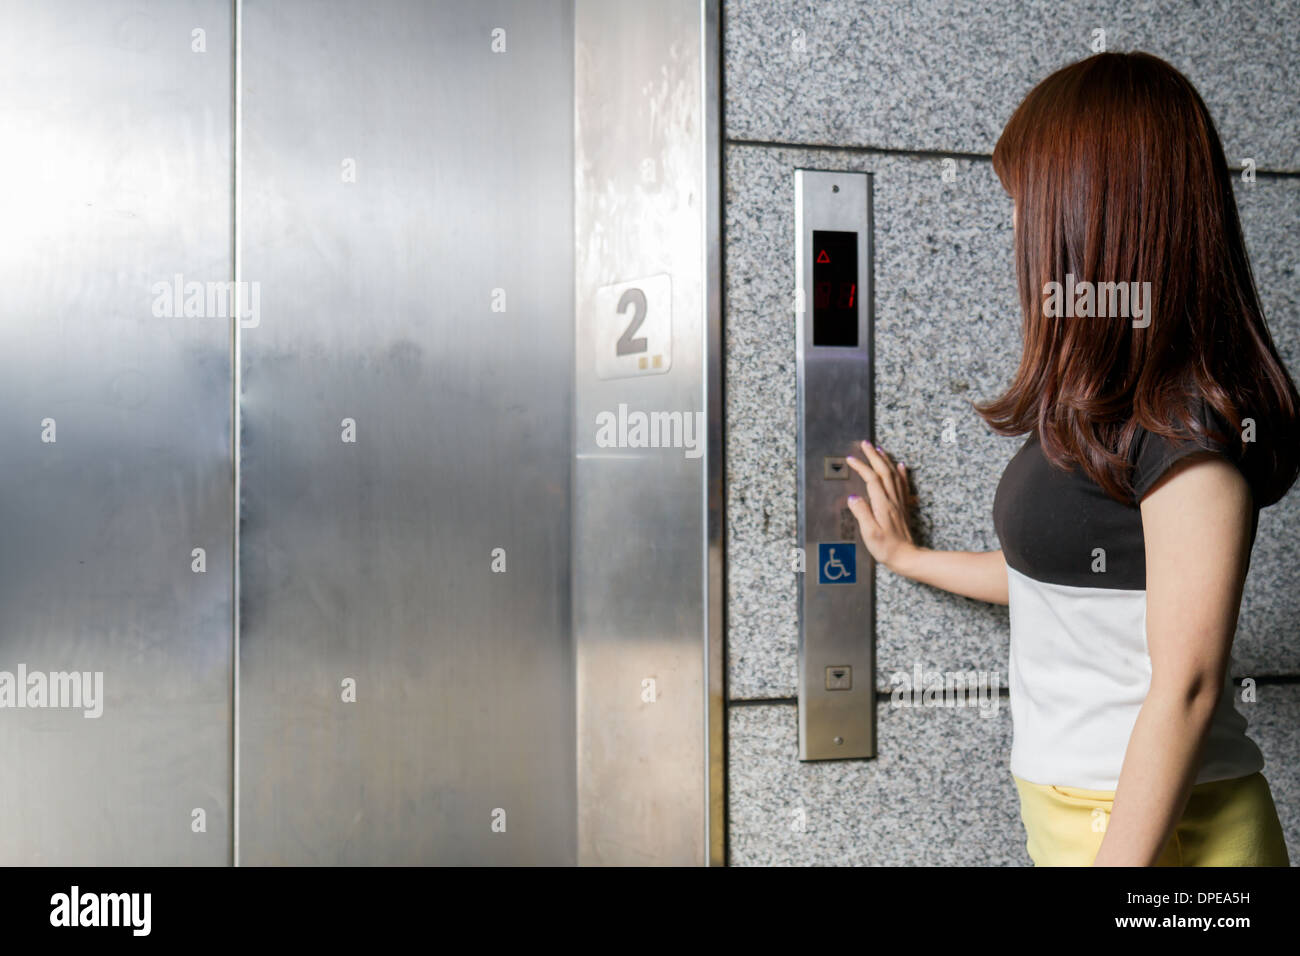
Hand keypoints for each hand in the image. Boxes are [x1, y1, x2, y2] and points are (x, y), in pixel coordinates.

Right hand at [845, 440, 915, 569]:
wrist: (907, 557)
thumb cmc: (887, 548)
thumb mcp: (870, 533)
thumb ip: (861, 513)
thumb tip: (853, 497)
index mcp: (882, 505)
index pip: (871, 480)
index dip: (861, 467)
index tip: (851, 459)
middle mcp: (892, 500)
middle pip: (884, 472)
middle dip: (874, 456)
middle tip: (865, 444)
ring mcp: (899, 502)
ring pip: (893, 475)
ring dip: (886, 460)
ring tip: (879, 450)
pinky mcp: (903, 507)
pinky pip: (903, 484)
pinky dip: (901, 473)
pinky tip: (901, 466)